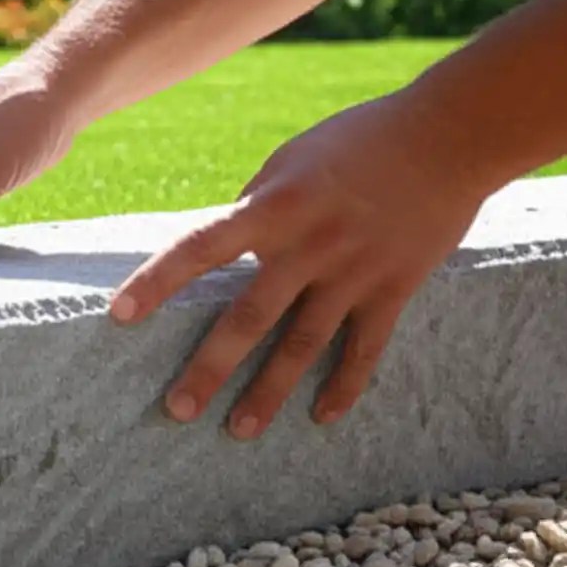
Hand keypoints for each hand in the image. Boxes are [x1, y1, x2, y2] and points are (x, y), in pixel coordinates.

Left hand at [109, 92, 494, 438]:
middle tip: (176, 410)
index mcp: (274, 205)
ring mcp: (353, 271)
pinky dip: (344, 386)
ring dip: (269, 393)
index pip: (201, 246)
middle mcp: (309, 244)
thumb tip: (219, 247)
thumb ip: (254, 206)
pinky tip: (321, 417)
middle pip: (249, 316)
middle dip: (210, 368)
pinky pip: (365, 349)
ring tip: (239, 431)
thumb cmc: (357, 140)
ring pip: (303, 345)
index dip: (157, 280)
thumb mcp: (291, 159)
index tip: (118, 315)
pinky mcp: (394, 288)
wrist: (447, 136)